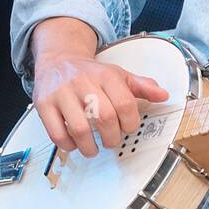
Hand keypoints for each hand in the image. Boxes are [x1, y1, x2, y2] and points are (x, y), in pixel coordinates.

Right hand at [30, 18, 168, 157]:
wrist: (58, 59)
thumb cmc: (90, 73)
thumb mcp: (119, 74)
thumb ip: (142, 86)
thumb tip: (163, 95)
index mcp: (106, 75)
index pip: (125, 104)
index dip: (130, 123)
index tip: (128, 128)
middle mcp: (84, 82)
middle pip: (104, 118)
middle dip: (112, 137)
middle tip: (112, 141)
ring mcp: (62, 93)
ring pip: (80, 128)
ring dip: (90, 146)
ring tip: (94, 148)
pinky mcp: (44, 104)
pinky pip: (57, 133)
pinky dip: (68, 145)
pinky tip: (75, 144)